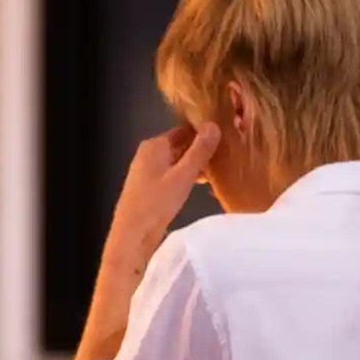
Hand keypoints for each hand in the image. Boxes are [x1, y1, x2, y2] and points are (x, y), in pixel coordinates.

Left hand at [105, 123, 220, 268]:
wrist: (132, 234)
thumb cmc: (156, 203)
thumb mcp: (183, 175)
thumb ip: (199, 151)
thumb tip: (214, 125)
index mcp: (154, 145)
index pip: (184, 130)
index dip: (204, 132)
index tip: (226, 136)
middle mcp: (149, 154)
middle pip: (181, 145)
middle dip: (201, 150)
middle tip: (227, 153)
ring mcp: (148, 171)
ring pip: (177, 161)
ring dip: (195, 165)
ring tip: (220, 169)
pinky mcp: (150, 187)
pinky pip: (172, 174)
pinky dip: (186, 177)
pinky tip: (201, 184)